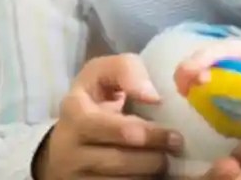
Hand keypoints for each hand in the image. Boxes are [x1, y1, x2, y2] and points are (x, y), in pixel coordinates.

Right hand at [34, 53, 182, 179]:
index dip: (152, 134)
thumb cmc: (93, 99)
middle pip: (123, 160)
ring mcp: (74, 175)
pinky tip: (148, 174)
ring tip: (162, 161)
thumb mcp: (103, 73)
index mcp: (74, 113)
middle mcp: (68, 148)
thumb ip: (127, 71)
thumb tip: (152, 97)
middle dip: (155, 157)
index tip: (173, 134)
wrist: (66, 137)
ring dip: (149, 173)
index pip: (120, 130)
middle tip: (173, 149)